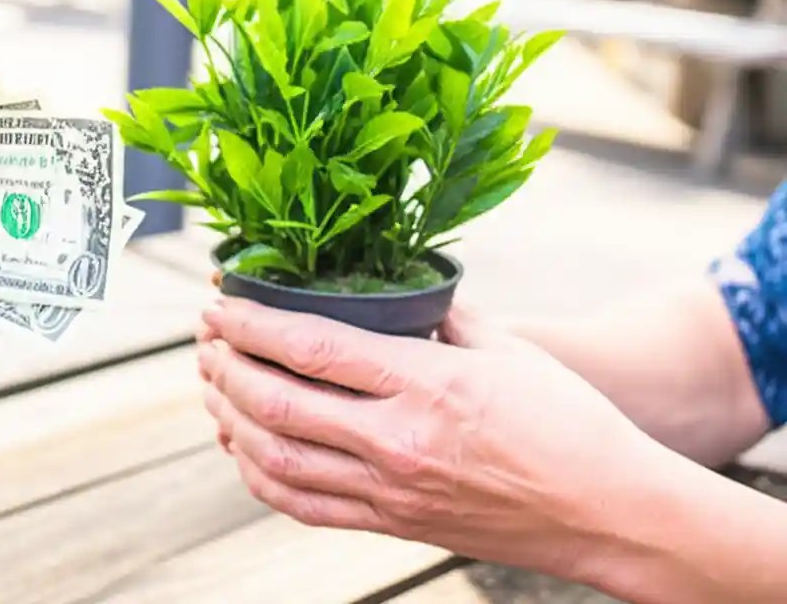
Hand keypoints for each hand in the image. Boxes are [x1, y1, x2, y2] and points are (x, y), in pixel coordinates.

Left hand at [197, 298, 679, 582]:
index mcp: (427, 384)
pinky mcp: (392, 524)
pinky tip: (244, 450)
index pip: (311, 348)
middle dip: (225, 367)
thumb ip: (442, 316)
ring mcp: (390, 490)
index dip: (251, 325)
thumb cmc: (568, 422)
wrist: (607, 512)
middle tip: (206, 342)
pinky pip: (302, 506)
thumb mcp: (509, 348)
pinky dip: (259, 477)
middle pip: (276, 403)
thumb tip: (395, 290)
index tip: (218, 306)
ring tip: (213, 388)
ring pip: (275, 460)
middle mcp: (398, 441)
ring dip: (229, 419)